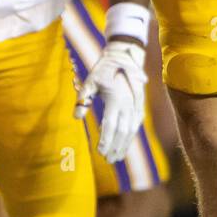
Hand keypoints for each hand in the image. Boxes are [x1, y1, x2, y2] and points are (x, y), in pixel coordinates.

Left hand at [74, 40, 146, 164]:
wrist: (124, 57)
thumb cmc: (104, 70)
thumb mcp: (90, 81)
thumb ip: (83, 99)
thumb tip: (76, 117)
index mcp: (115, 98)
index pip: (110, 124)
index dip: (105, 139)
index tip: (100, 151)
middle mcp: (127, 104)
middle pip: (122, 131)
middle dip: (115, 147)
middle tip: (108, 160)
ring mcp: (136, 105)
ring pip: (131, 130)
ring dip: (124, 145)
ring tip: (117, 157)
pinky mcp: (140, 105)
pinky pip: (136, 124)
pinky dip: (131, 136)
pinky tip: (126, 145)